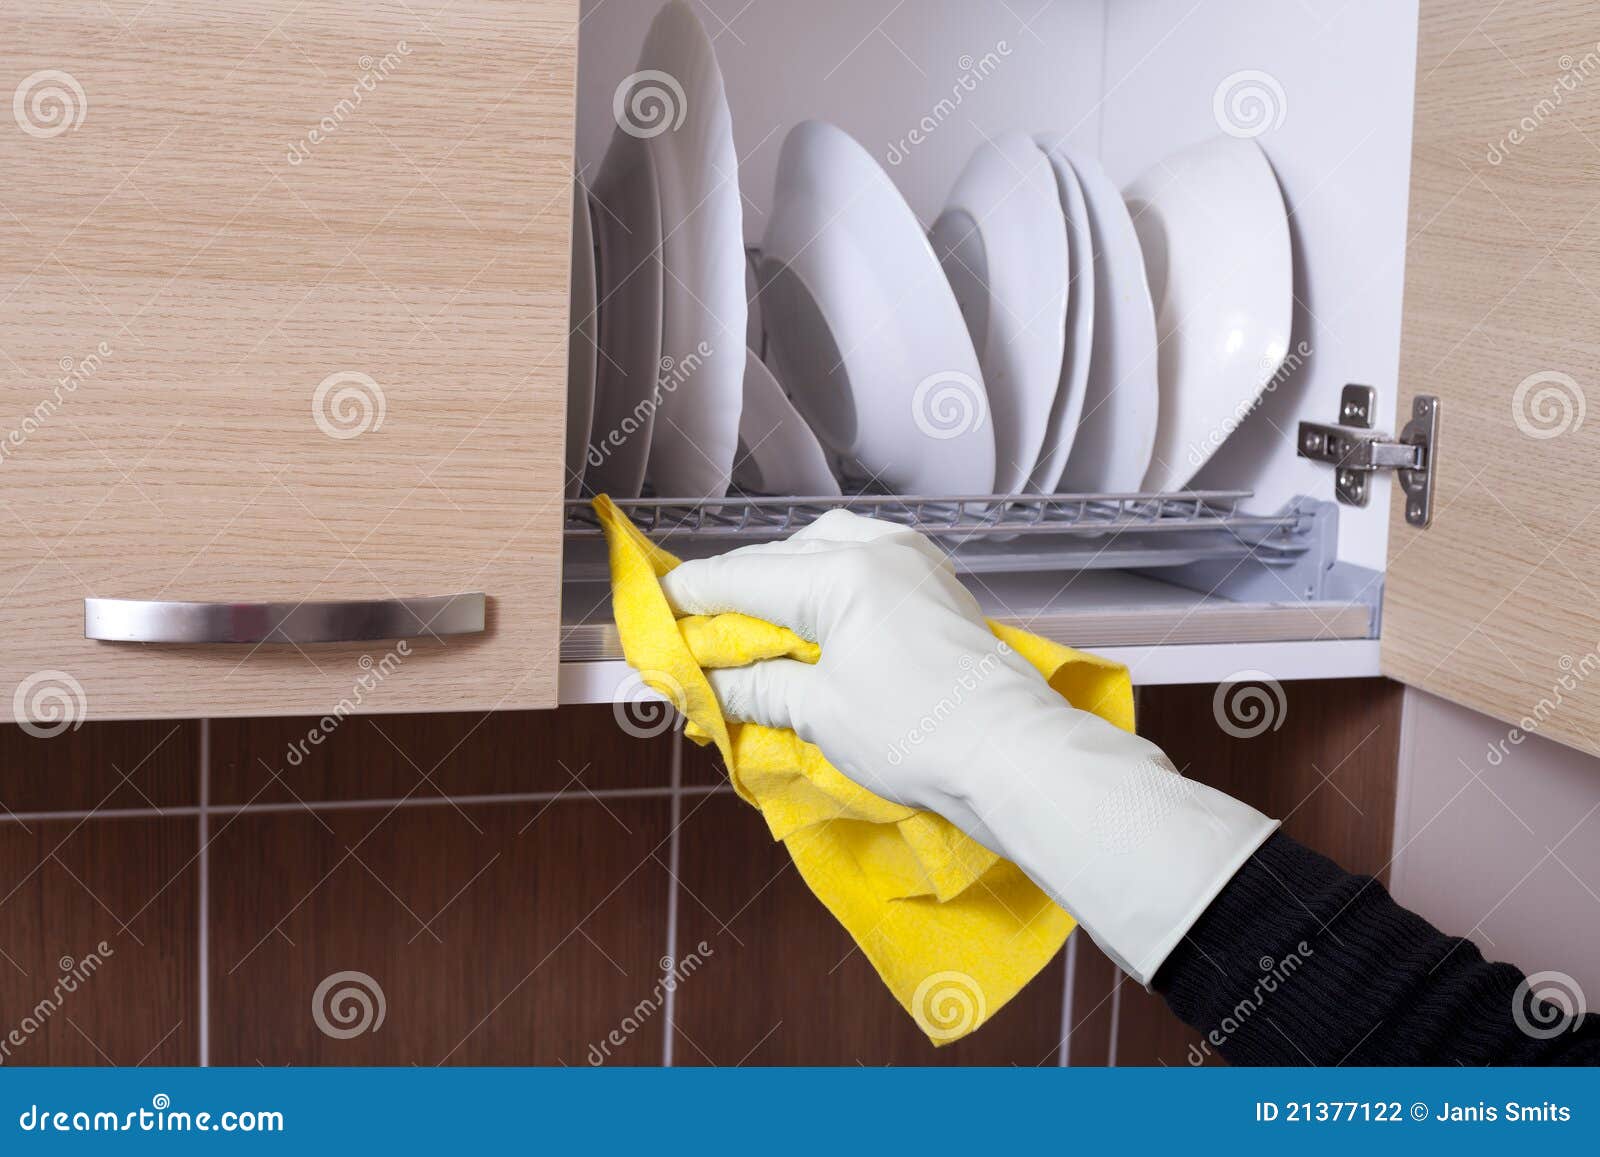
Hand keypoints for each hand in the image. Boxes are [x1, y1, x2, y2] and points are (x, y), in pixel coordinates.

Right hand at [662, 511, 1277, 982]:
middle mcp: (877, 550)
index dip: (691, 594)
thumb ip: (759, 685)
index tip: (652, 609)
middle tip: (700, 631)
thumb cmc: (919, 733)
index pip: (743, 576)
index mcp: (840, 572)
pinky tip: (816, 621)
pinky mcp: (937, 587)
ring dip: (784, 581)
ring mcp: (914, 562)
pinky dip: (827, 585)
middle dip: (737, 590)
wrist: (1017, 756)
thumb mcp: (821, 713)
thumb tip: (712, 682)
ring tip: (756, 628)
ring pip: (826, 550)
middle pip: (782, 556)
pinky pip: (864, 564)